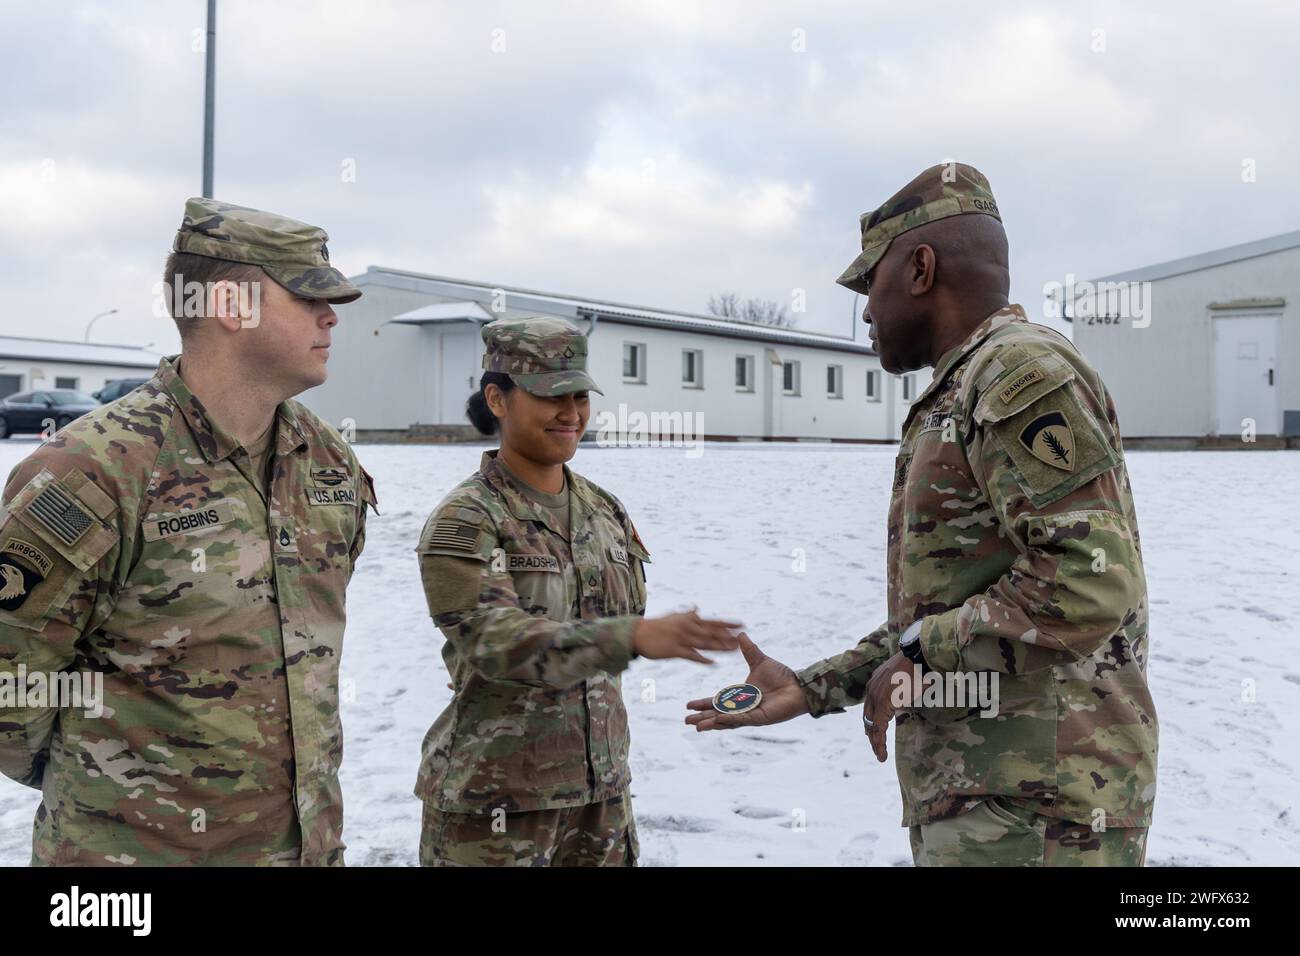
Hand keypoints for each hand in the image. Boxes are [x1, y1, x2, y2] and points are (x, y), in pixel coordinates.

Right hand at [633, 609, 743, 663]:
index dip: (728, 623)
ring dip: (720, 647)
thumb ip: (687, 614)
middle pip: (712, 633)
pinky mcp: (674, 650)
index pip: (713, 622)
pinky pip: (691, 655)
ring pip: (704, 643)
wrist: (638, 633)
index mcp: (689, 620)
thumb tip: (696, 609)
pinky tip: (712, 663)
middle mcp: (688, 628)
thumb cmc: (656, 625)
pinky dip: (702, 659)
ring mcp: (681, 639)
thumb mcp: (674, 616)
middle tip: (743, 640)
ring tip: (733, 650)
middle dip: (728, 636)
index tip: (742, 624)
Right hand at [684, 633, 809, 730]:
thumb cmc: (782, 676)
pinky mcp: (760, 718)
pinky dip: (729, 719)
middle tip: (686, 721)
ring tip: (697, 727)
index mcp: (741, 696)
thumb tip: (741, 635)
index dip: (704, 704)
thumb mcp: (760, 661)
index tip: (688, 706)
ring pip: (727, 720)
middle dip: (702, 718)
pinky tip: (717, 720)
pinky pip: (742, 719)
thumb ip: (748, 650)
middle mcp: (744, 708)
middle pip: (718, 714)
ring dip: (712, 723)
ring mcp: (751, 714)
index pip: (718, 701)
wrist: (799, 685)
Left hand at [862, 651, 921, 761]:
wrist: (918, 656)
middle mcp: (872, 690)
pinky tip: (882, 753)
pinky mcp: (883, 703)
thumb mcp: (905, 680)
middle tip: (877, 749)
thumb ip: (900, 692)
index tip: (874, 735)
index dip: (872, 723)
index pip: (870, 708)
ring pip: (872, 725)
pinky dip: (880, 742)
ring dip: (876, 743)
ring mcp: (876, 696)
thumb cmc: (917, 667)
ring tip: (880, 756)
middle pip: (868, 718)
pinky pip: (879, 727)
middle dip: (872, 734)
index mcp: (875, 683)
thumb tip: (904, 700)